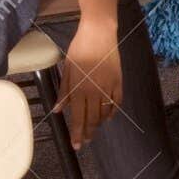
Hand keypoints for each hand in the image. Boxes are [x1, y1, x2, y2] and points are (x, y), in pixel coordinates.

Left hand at [59, 29, 122, 148]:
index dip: (77, 133)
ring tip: (94, 129)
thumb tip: (59, 110)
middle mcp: (94, 91)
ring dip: (99, 123)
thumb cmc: (80, 48)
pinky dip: (112, 111)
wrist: (99, 33)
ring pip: (105, 113)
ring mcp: (108, 87)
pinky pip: (117, 102)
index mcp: (79, 88)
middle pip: (92, 118)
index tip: (76, 145)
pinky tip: (107, 115)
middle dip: (88, 132)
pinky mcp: (119, 81)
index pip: (78, 117)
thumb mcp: (67, 68)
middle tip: (85, 142)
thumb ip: (64, 91)